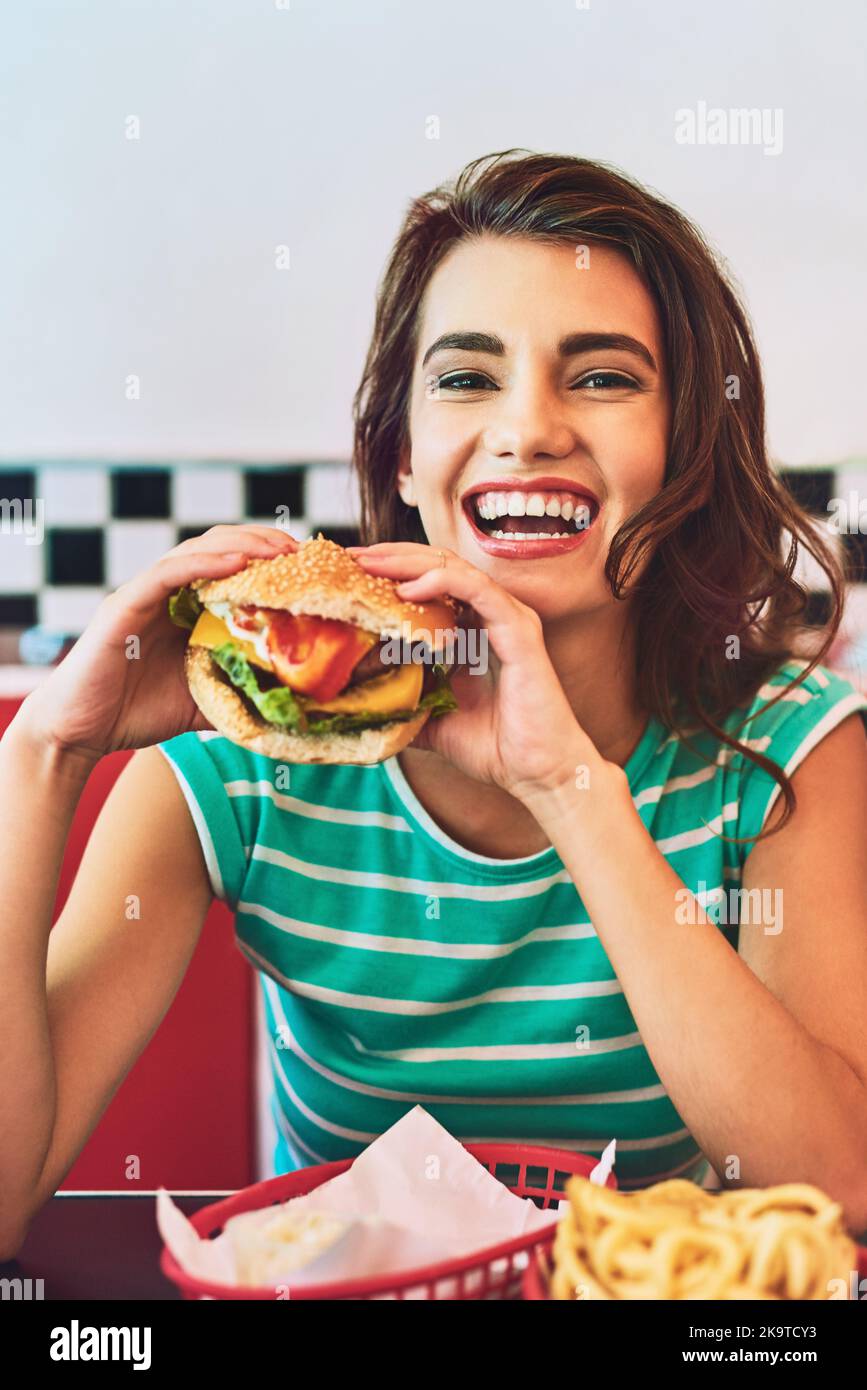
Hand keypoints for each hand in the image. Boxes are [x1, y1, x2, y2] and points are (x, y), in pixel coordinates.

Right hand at [19, 525, 299, 759]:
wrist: (81, 731)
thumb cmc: (138, 713)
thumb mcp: (206, 700)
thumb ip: (242, 692)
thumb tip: (294, 705)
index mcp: (186, 607)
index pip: (233, 566)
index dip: (270, 559)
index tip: (309, 566)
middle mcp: (167, 592)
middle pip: (220, 547)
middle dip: (264, 543)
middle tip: (304, 551)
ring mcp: (145, 594)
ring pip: (197, 551)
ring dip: (243, 545)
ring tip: (280, 550)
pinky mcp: (125, 605)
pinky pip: (167, 573)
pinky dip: (204, 563)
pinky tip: (238, 561)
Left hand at [347, 541, 610, 802]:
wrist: (536, 772)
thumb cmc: (495, 748)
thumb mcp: (433, 722)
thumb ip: (404, 706)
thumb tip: (362, 708)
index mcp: (473, 629)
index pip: (429, 582)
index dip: (390, 572)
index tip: (349, 570)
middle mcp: (491, 615)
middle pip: (438, 566)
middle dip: (392, 557)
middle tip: (352, 555)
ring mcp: (508, 618)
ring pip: (455, 570)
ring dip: (409, 562)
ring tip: (371, 562)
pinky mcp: (519, 629)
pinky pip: (478, 591)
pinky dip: (442, 582)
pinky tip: (409, 588)